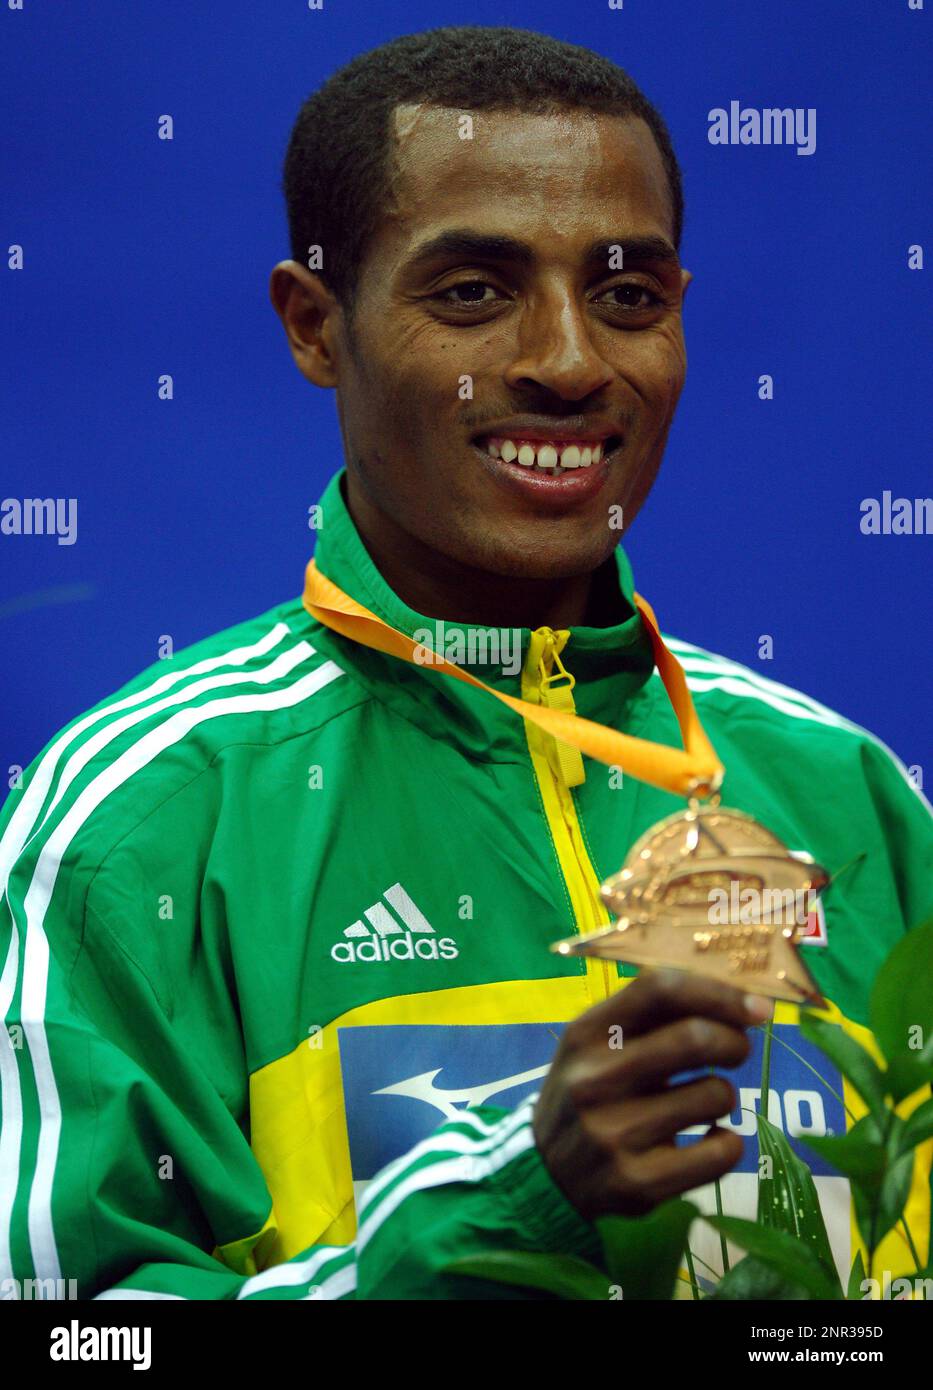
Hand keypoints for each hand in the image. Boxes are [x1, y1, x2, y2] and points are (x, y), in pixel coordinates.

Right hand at [532, 968, 772, 1218]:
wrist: (545, 1175)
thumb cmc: (588, 1092)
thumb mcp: (596, 1044)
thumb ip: (651, 1017)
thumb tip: (740, 1001)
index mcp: (585, 1033)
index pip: (659, 989)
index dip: (718, 992)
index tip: (756, 1007)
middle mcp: (595, 1079)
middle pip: (694, 1038)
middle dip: (734, 1041)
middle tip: (737, 1051)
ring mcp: (614, 1134)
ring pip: (715, 1095)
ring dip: (725, 1094)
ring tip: (705, 1101)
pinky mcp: (638, 1184)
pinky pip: (721, 1152)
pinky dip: (729, 1142)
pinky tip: (709, 1140)